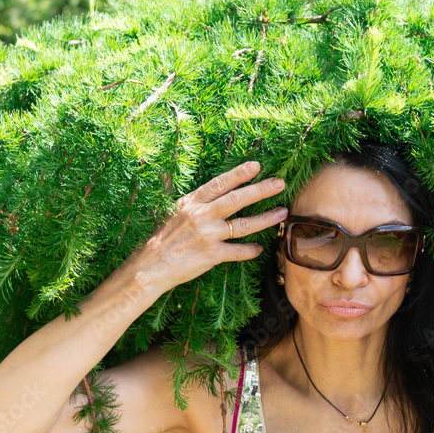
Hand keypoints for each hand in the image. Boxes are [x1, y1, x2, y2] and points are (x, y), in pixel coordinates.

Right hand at [133, 161, 286, 292]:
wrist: (151, 266)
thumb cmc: (161, 238)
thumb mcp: (169, 210)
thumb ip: (179, 193)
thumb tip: (173, 172)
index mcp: (192, 203)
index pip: (220, 184)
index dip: (239, 174)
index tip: (257, 166)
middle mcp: (202, 216)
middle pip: (237, 200)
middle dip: (261, 190)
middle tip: (280, 183)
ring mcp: (208, 236)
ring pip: (244, 225)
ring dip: (266, 219)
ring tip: (281, 213)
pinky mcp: (212, 255)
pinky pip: (238, 252)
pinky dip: (250, 250)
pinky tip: (260, 248)